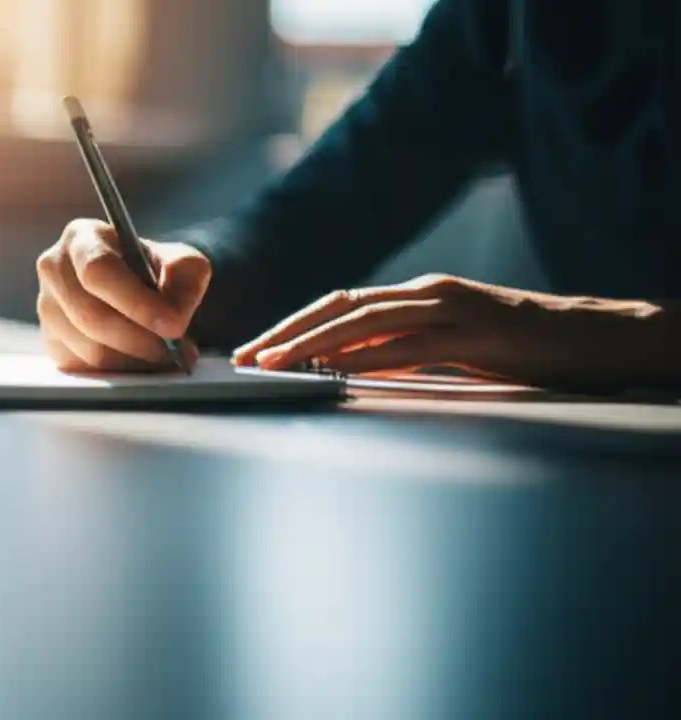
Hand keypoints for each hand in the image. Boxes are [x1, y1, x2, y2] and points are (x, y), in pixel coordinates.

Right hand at [37, 219, 210, 371]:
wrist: (141, 289)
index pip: (98, 271)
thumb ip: (185, 283)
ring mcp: (47, 308)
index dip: (136, 302)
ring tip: (163, 355)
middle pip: (91, 316)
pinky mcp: (52, 343)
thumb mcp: (182, 264)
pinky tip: (140, 360)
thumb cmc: (156, 270)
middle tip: (174, 350)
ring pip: (89, 349)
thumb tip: (173, 320)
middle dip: (139, 340)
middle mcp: (54, 270)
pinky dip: (119, 371)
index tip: (172, 326)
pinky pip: (85, 368)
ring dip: (134, 359)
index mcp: (82, 238)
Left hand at [233, 273, 675, 391]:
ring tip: (274, 362)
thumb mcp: (445, 349)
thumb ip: (400, 351)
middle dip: (287, 330)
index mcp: (415, 294)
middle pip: (339, 304)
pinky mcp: (474, 332)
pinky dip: (368, 356)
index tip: (255, 349)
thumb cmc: (516, 348)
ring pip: (366, 318)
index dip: (292, 324)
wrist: (590, 338)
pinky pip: (410, 343)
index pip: (339, 303)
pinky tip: (336, 368)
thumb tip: (347, 367)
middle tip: (246, 356)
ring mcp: (450, 307)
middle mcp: (425, 292)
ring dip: (313, 340)